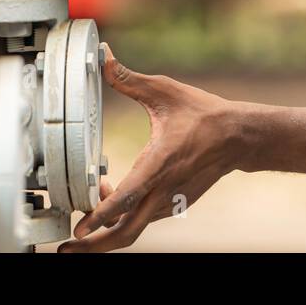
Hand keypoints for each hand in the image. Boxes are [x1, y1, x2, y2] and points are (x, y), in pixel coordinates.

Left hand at [58, 47, 243, 251]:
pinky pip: (143, 219)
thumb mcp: (165, 90)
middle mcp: (164, 190)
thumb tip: (105, 56)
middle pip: (125, 233)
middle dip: (94, 246)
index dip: (101, 215)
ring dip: (107, 227)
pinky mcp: (175, 205)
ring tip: (86, 218)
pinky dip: (124, 218)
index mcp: (160, 164)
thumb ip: (130, 78)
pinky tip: (113, 199)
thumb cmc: (204, 113)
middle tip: (66, 248)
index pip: (127, 198)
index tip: (80, 228)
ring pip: (133, 228)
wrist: (239, 137)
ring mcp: (171, 202)